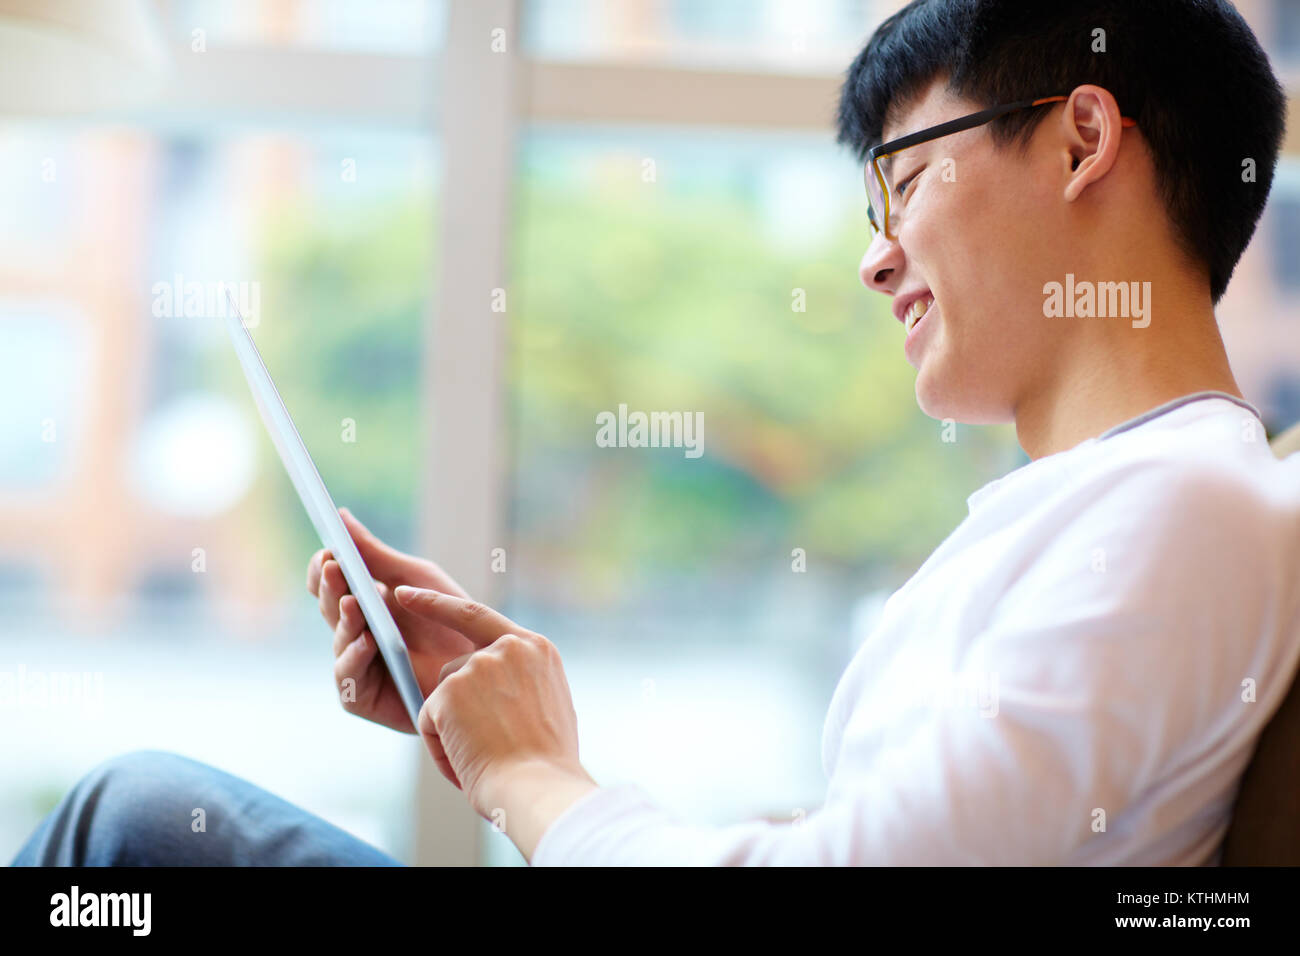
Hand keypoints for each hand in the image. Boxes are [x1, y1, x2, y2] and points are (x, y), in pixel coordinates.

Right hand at [307, 508, 475, 733]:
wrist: (490, 669)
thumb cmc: (454, 622)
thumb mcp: (417, 579)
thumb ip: (376, 554)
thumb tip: (341, 516)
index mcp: (365, 604)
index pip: (329, 586)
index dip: (323, 570)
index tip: (328, 552)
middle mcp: (357, 634)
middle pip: (329, 610)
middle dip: (330, 588)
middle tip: (334, 568)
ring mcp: (361, 667)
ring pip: (338, 644)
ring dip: (343, 621)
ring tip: (353, 602)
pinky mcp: (370, 700)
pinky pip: (350, 684)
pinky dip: (353, 661)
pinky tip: (366, 641)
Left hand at [395, 586, 594, 826]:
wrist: (539, 788)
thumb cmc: (547, 763)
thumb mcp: (548, 704)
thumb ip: (522, 681)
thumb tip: (500, 685)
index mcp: (536, 648)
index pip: (479, 616)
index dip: (440, 605)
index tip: (408, 596)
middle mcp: (507, 647)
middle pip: (456, 665)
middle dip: (446, 695)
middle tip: (454, 705)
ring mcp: (476, 666)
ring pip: (441, 697)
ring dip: (451, 730)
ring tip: (482, 758)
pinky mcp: (449, 691)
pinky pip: (429, 720)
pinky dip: (442, 747)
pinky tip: (467, 762)